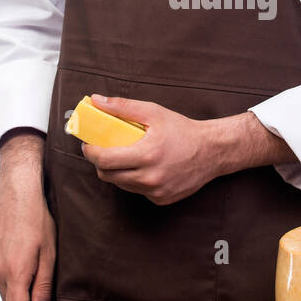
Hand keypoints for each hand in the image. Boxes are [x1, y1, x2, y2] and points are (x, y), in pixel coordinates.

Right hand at [0, 133, 55, 300]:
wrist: (16, 193)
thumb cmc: (37, 219)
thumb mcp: (49, 253)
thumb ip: (43, 285)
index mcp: (14, 271)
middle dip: (24, 300)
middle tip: (41, 285)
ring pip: (2, 286)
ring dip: (15, 284)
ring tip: (31, 262)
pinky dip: (7, 270)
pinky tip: (18, 252)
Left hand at [80, 94, 295, 204]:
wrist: (212, 151)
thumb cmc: (183, 130)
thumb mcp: (154, 113)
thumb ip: (123, 107)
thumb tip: (96, 101)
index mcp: (147, 155)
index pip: (104, 160)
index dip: (91, 152)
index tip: (88, 145)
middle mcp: (150, 177)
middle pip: (108, 176)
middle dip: (100, 163)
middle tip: (103, 150)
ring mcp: (156, 191)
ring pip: (121, 185)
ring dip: (117, 172)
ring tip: (123, 157)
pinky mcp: (161, 199)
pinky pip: (137, 191)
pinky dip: (134, 180)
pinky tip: (143, 168)